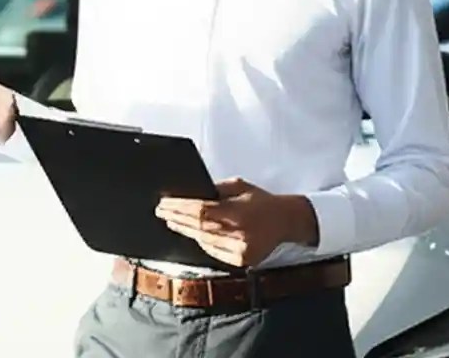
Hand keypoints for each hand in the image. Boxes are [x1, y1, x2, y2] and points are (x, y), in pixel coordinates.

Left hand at [154, 178, 317, 267]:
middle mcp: (239, 234)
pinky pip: (213, 252)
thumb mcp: (238, 186)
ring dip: (185, 231)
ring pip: (204, 241)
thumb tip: (188, 193)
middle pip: (198, 227)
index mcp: (238, 213)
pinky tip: (192, 234)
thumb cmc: (261, 201)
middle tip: (161, 211)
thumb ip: (214, 190)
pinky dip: (201, 243)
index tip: (163, 204)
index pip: (200, 211)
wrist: (287, 220)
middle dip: (176, 218)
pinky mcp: (242, 261)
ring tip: (171, 221)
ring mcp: (241, 250)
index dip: (178, 209)